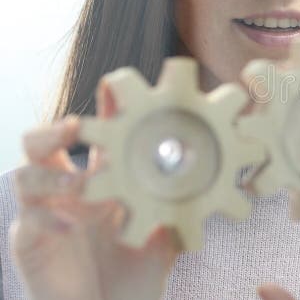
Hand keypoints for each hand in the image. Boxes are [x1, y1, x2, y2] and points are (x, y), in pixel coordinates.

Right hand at [10, 83, 178, 299]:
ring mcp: (46, 215)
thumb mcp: (167, 237)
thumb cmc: (136, 275)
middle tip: (77, 127)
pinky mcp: (30, 244)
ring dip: (52, 176)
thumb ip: (180, 208)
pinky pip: (26, 222)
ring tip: (80, 186)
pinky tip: (70, 227)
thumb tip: (210, 181)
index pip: (95, 134)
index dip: (101, 109)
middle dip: (53, 129)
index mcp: (100, 179)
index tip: (115, 87)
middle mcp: (68, 191)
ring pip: (25, 177)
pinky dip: (46, 220)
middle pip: (41, 143)